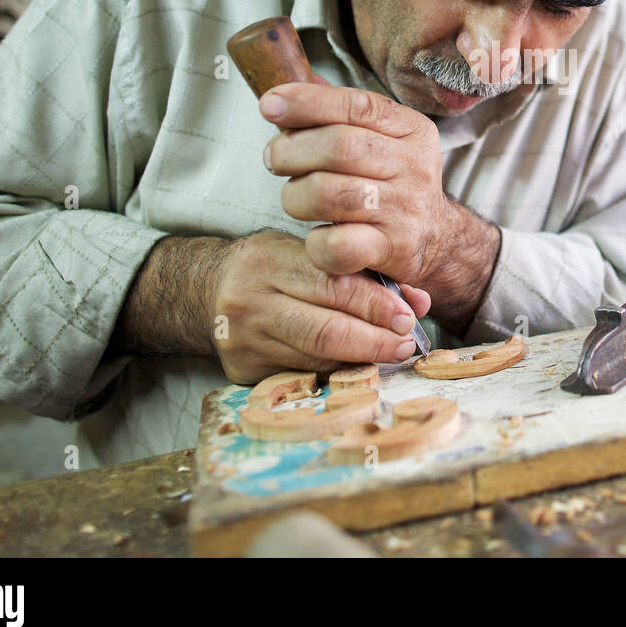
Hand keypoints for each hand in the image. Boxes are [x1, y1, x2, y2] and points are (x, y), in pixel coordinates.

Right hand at [208, 230, 431, 384]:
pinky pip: (302, 374)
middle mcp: (250, 301)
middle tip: (405, 343)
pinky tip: (356, 364)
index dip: (376, 305)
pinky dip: (336, 371)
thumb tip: (418, 302)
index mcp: (268, 261)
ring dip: (361, 359)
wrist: (206, 288)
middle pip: (326, 330)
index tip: (408, 316)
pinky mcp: (242, 369)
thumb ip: (362, 272)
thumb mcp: (308, 252)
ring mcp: (243, 339)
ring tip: (390, 353)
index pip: (333, 286)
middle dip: (375, 340)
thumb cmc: (272, 266)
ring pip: (316, 358)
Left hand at [260, 81, 454, 288]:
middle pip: (339, 147)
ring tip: (294, 197)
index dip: (308, 101)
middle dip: (291, 150)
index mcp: (411, 130)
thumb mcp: (383, 140)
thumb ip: (343, 113)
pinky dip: (315, 242)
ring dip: (295, 195)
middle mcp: (414, 166)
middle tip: (273, 158)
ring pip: (329, 194)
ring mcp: (406, 209)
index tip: (269, 104)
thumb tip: (295, 81)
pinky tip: (316, 235)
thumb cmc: (394, 183)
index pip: (357, 105)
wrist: (436, 238)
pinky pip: (337, 245)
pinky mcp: (395, 249)